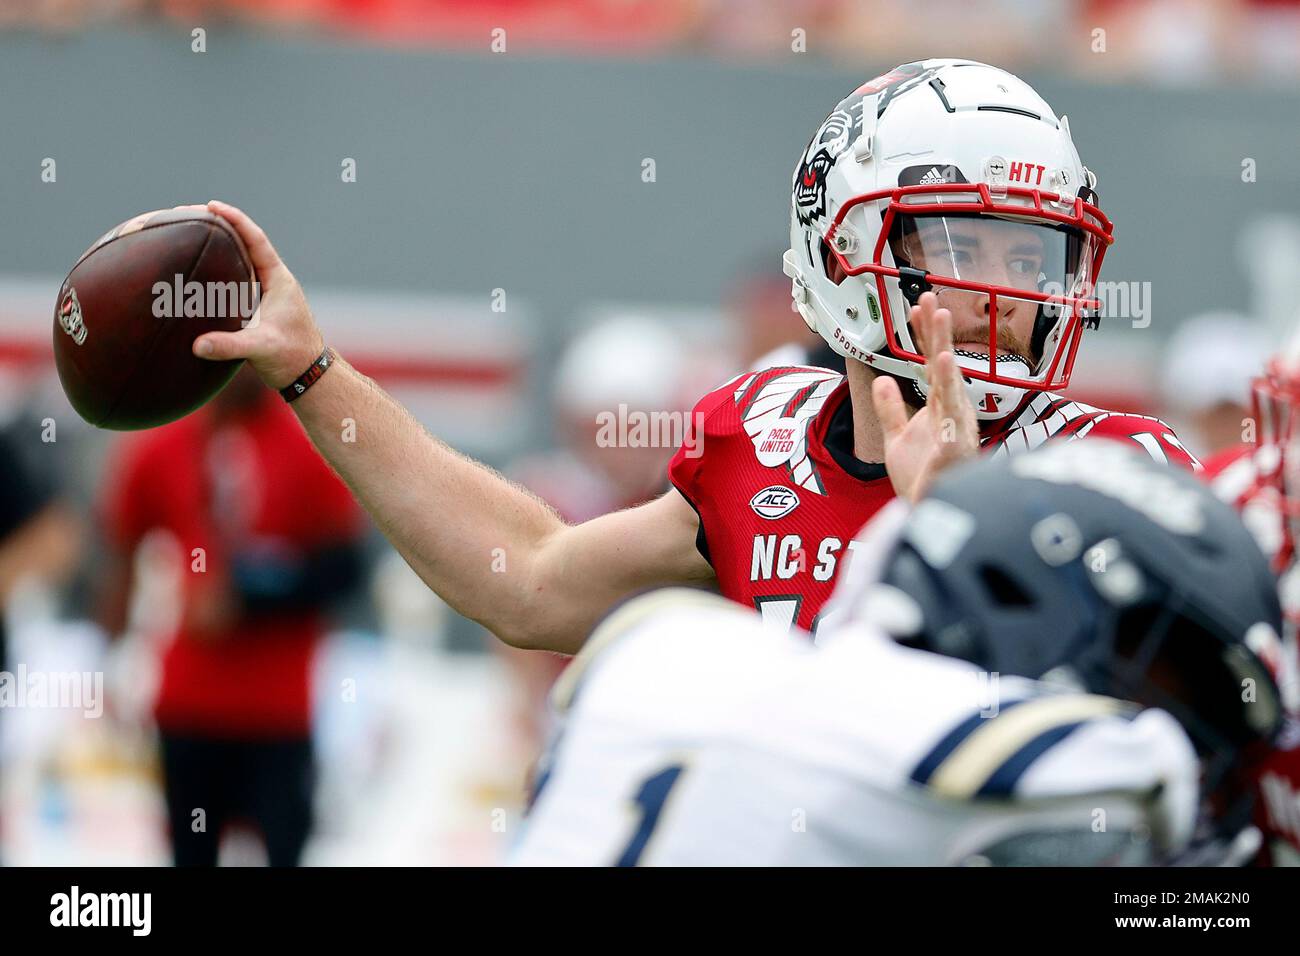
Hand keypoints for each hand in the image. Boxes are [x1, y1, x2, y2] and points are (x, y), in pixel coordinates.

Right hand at [191, 201, 324, 389]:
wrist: (308, 375)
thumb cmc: (292, 358)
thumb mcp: (262, 349)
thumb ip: (231, 346)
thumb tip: (198, 345)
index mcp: (279, 281)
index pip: (256, 241)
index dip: (236, 220)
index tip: (212, 206)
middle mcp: (273, 281)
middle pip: (246, 243)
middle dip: (220, 225)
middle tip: (189, 211)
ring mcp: (266, 292)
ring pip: (241, 259)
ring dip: (218, 244)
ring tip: (189, 230)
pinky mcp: (258, 304)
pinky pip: (236, 277)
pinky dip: (218, 267)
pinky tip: (197, 267)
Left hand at [871, 292, 978, 501]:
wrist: (925, 515)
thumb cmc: (921, 479)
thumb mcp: (896, 438)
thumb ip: (889, 409)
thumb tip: (881, 379)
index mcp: (940, 408)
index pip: (931, 364)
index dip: (925, 335)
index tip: (917, 304)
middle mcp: (952, 415)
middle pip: (943, 368)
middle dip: (937, 335)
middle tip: (931, 299)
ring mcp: (956, 432)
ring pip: (952, 391)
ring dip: (948, 363)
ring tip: (943, 332)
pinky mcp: (954, 453)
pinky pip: (952, 424)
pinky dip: (950, 401)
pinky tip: (947, 372)